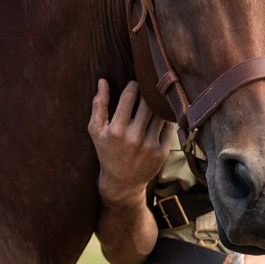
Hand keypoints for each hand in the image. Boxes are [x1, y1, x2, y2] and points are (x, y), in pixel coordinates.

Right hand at [88, 79, 171, 208]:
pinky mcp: (162, 151)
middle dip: (148, 93)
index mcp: (116, 130)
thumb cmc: (106, 152)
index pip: (130, 96)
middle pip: (148, 102)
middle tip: (147, 90)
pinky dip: (165, 118)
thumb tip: (103, 81)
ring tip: (155, 101)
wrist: (122, 182)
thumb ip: (98, 105)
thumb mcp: (96, 130)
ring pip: (160, 113)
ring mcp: (150, 145)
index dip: (133, 86)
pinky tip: (159, 116)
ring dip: (158, 104)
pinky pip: (168, 126)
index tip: (135, 85)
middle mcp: (134, 137)